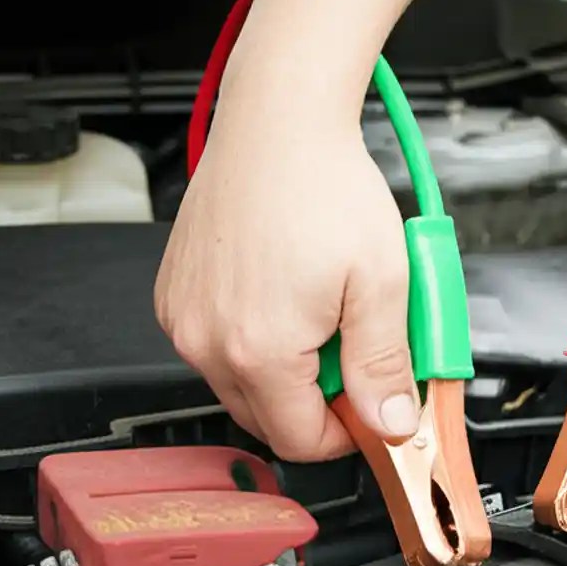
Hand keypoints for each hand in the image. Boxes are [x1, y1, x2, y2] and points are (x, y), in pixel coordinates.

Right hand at [155, 121, 418, 461]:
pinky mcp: (174, 295)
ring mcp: (183, 318)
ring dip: (287, 368)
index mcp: (259, 351)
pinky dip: (255, 337)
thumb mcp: (381, 283)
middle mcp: (206, 342)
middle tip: (356, 351)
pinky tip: (286, 293)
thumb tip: (392, 424)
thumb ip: (385, 366)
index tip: (376, 406)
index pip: (302, 442)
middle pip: (268, 419)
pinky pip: (217, 345)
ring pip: (242, 383)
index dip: (349, 433)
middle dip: (319, 401)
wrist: (278, 123)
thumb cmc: (324, 187)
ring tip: (323, 311)